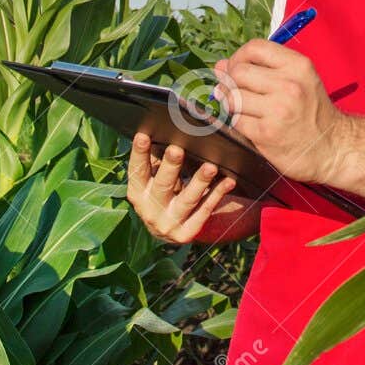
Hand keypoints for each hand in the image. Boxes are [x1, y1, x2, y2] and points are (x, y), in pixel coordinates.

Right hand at [126, 131, 247, 245]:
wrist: (168, 230)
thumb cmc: (163, 193)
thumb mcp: (154, 180)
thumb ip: (156, 161)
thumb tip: (164, 132)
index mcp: (138, 193)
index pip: (137, 171)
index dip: (139, 154)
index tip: (143, 135)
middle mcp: (149, 211)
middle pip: (162, 185)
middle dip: (170, 167)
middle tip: (177, 149)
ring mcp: (168, 224)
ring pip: (187, 200)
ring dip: (199, 182)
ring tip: (210, 167)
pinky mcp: (186, 233)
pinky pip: (204, 211)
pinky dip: (217, 195)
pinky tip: (228, 181)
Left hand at [213, 39, 349, 183]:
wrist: (333, 148)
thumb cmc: (313, 113)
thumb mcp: (298, 80)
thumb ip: (262, 69)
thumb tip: (221, 66)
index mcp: (298, 66)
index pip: (254, 48)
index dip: (238, 57)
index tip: (237, 68)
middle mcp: (289, 85)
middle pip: (238, 72)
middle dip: (231, 82)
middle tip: (238, 92)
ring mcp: (278, 110)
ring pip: (232, 97)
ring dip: (233, 104)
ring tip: (246, 110)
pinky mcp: (267, 133)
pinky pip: (236, 120)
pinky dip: (238, 123)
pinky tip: (252, 125)